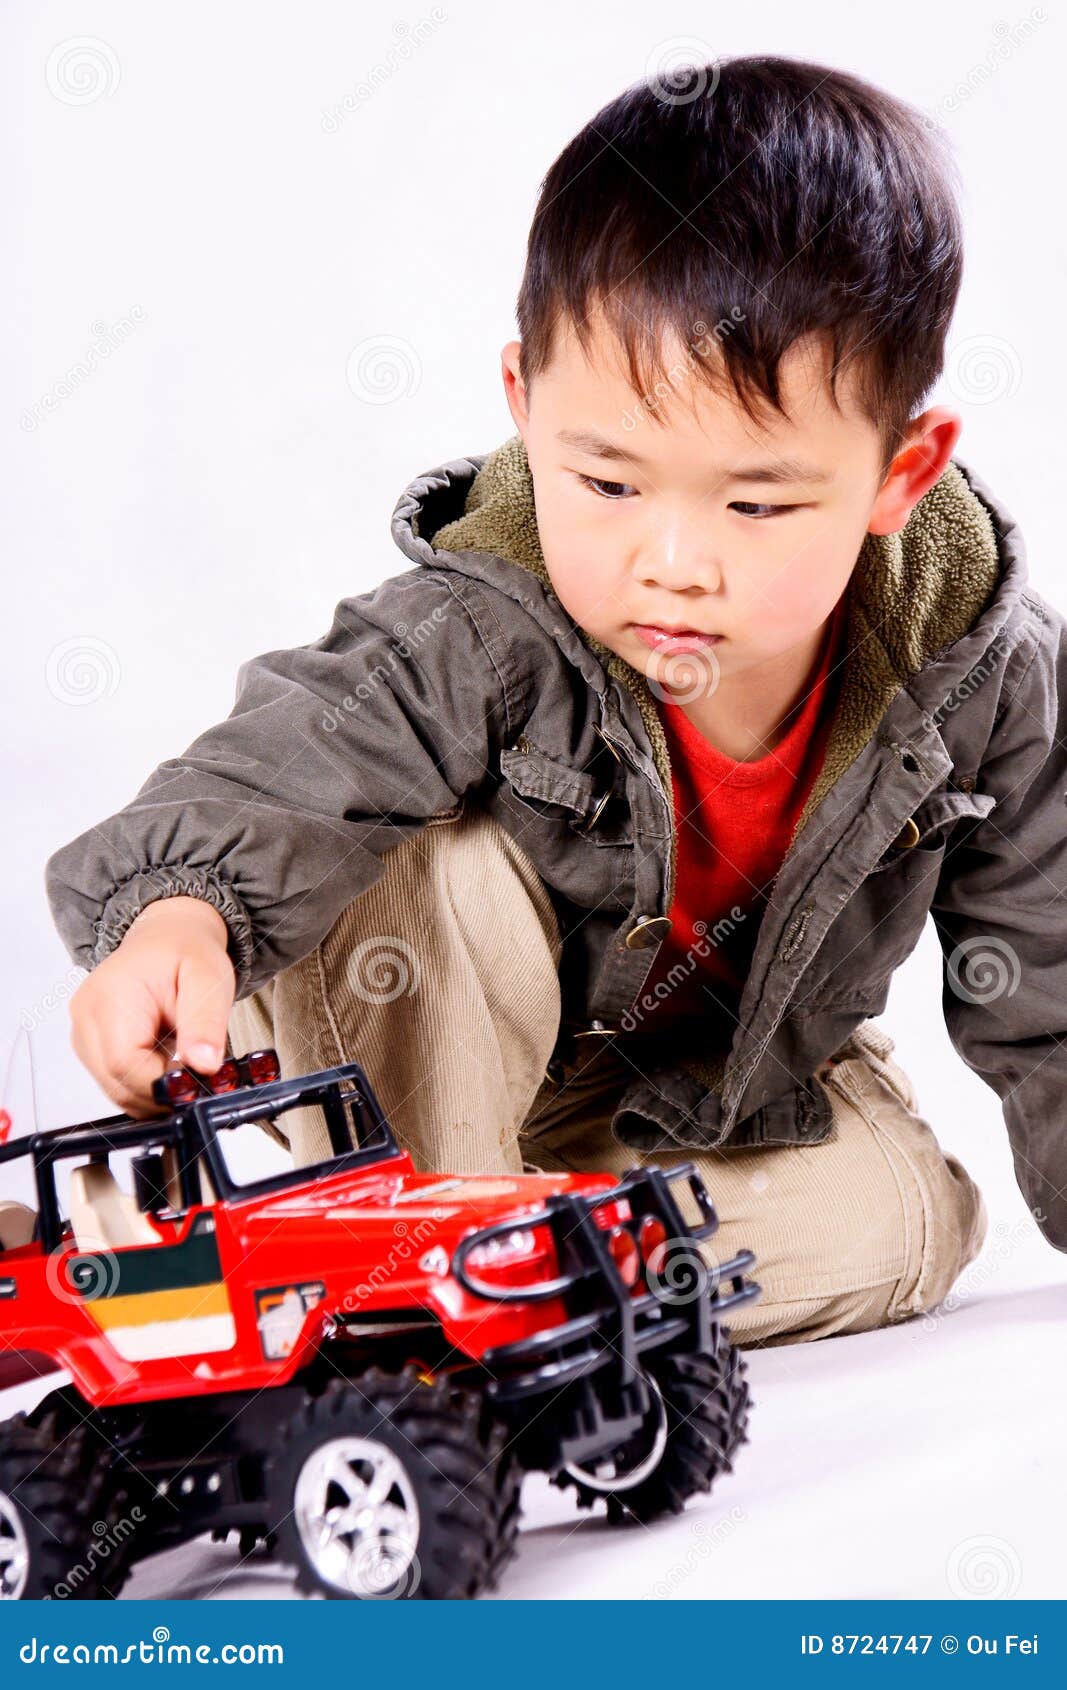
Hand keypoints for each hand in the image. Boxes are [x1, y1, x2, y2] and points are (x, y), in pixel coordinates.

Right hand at [68, 896, 235, 1118]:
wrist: (167, 935)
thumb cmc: (185, 951)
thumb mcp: (208, 978)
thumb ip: (206, 1022)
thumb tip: (204, 1065)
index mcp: (110, 998)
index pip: (125, 1066)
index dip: (162, 1085)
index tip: (196, 1081)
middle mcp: (86, 1017)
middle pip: (116, 1084)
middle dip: (159, 1091)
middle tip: (194, 1074)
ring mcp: (83, 1032)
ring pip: (115, 1088)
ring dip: (152, 1087)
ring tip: (179, 1057)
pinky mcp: (89, 1042)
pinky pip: (114, 1080)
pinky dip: (143, 1081)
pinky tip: (164, 1059)